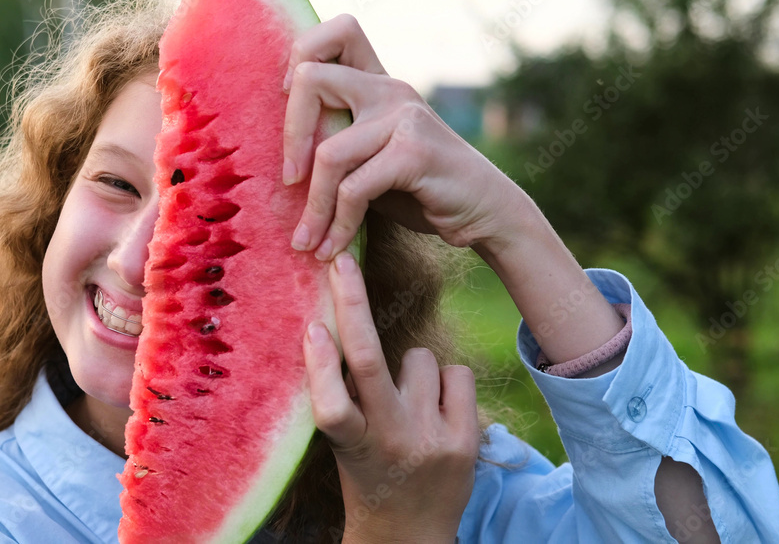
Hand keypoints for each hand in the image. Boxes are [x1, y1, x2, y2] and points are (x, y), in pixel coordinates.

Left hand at [283, 14, 532, 259]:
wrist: (485, 212)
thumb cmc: (421, 189)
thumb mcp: (372, 159)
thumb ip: (337, 143)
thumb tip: (283, 156)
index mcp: (379, 82)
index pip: (337, 32)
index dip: (300, 56)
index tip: (289, 100)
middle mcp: (390, 89)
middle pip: (312, 80)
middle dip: (290, 136)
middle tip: (288, 183)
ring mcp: (404, 117)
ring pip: (329, 154)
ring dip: (314, 207)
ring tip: (307, 242)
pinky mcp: (414, 152)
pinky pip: (354, 189)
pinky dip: (338, 225)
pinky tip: (334, 248)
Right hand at [303, 251, 477, 541]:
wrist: (410, 535)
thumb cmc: (367, 475)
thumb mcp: (345, 445)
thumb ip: (345, 396)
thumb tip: (334, 327)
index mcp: (352, 448)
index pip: (332, 407)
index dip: (321, 365)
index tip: (311, 325)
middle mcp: (392, 442)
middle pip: (370, 364)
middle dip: (353, 305)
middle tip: (342, 263)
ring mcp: (433, 440)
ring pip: (420, 358)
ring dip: (411, 368)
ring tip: (408, 406)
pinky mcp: (468, 439)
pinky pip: (456, 373)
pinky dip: (443, 382)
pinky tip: (436, 410)